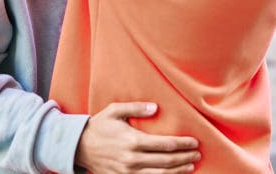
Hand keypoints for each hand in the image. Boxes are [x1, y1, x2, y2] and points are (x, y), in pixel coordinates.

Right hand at [75, 102, 199, 172]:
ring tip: (190, 166)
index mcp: (132, 140)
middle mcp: (132, 159)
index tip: (195, 142)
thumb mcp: (115, 110)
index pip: (165, 144)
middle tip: (197, 154)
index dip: (182, 144)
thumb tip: (155, 107)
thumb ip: (136, 108)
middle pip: (166, 162)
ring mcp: (127, 172)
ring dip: (177, 171)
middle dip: (184, 158)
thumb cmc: (99, 125)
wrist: (78, 146)